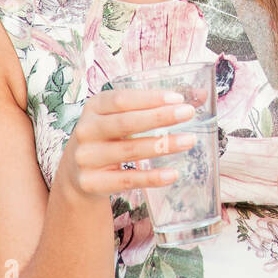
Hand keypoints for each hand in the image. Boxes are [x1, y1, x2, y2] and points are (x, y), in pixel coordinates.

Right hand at [58, 88, 197, 201]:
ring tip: (189, 140)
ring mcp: (86, 157)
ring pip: (129, 151)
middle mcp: (86, 130)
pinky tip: (173, 174)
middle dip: (160, 117)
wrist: (76, 173)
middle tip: (188, 113)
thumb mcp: (122, 116)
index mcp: (94, 106)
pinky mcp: (90, 182)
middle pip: (126, 123)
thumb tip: (201, 94)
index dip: (150, 98)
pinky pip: (125, 180)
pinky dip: (151, 178)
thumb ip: (155, 105)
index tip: (178, 98)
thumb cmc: (110, 136)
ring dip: (162, 145)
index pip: (122, 99)